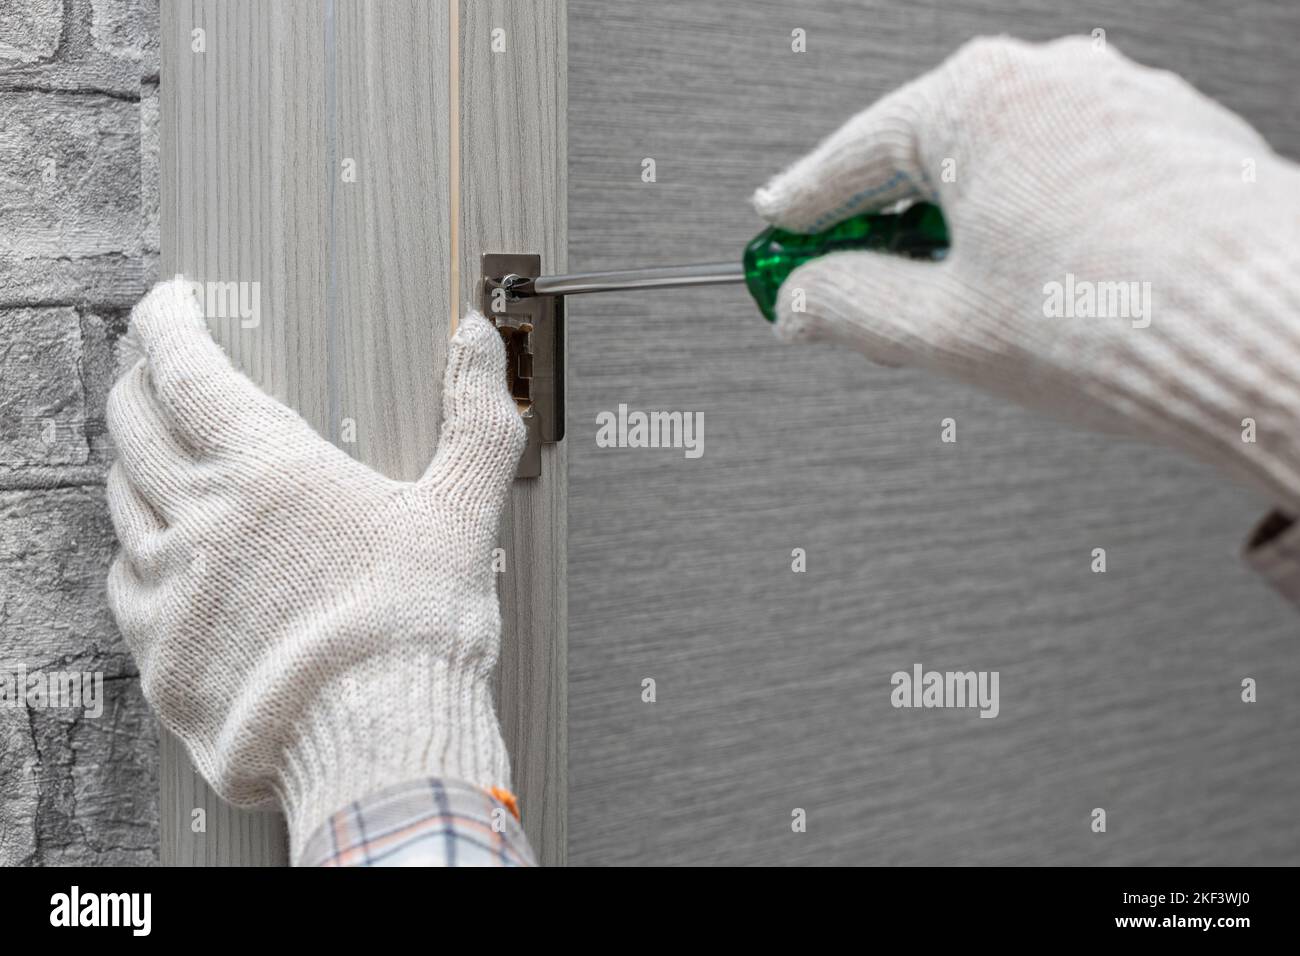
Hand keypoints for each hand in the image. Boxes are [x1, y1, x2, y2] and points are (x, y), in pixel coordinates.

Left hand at [106, 278, 524, 859]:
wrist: (375, 741)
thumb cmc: (415, 629)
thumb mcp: (461, 510)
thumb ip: (476, 418)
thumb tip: (478, 342)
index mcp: (268, 471)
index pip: (188, 369)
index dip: (168, 323)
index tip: (167, 304)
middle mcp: (202, 519)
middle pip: (134, 424)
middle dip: (138, 381)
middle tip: (151, 367)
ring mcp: (171, 587)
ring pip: (120, 499)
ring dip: (134, 463)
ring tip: (157, 454)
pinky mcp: (159, 653)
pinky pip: (123, 582)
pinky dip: (137, 551)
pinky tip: (160, 555)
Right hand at [755, 36, 1299, 506]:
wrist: (1266, 339)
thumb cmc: (1125, 318)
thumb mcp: (942, 329)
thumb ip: (848, 305)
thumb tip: (806, 301)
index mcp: (980, 101)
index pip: (852, 157)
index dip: (801, 209)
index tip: (778, 238)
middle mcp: (1053, 78)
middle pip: (928, 155)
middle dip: (887, 227)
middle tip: (854, 289)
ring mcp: (1121, 101)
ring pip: (1003, 165)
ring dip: (964, 229)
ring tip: (966, 309)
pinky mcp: (1172, 136)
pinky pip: (1068, 171)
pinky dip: (1033, 221)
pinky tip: (1039, 286)